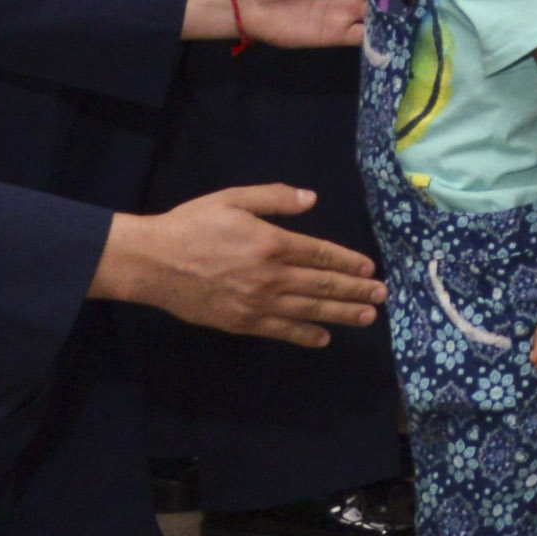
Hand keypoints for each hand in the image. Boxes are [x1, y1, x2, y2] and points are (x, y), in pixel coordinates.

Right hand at [93, 185, 385, 345]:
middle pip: (322, 284)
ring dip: (341, 314)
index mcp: (271, 242)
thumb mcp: (233, 199)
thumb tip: (312, 199)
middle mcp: (271, 276)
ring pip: (309, 310)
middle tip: (382, 296)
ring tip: (367, 317)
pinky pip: (282, 331)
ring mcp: (258, 304)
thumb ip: (274, 199)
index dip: (348, 262)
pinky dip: (305, 335)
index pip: (321, 253)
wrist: (154, 263)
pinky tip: (324, 337)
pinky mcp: (243, 323)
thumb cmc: (192, 225)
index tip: (370, 269)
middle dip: (355, 291)